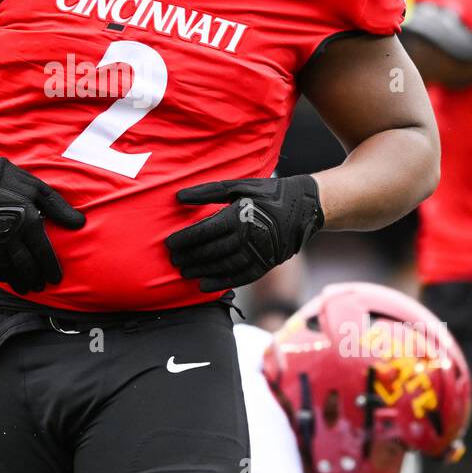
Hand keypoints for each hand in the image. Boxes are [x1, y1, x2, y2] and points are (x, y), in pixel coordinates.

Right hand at [0, 143, 84, 293]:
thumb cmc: (8, 178)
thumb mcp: (38, 188)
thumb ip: (59, 208)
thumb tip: (80, 223)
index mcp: (27, 222)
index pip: (43, 253)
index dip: (51, 269)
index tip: (56, 279)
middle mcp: (9, 235)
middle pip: (25, 265)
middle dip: (35, 278)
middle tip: (41, 286)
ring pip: (7, 268)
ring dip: (17, 280)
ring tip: (25, 288)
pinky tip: (4, 278)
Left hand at [166, 175, 322, 291]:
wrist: (302, 207)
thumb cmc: (265, 193)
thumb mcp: (237, 187)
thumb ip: (207, 192)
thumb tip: (178, 197)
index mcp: (239, 215)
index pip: (204, 231)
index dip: (184, 239)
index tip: (169, 244)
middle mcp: (248, 236)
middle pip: (211, 251)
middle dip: (189, 256)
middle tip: (173, 260)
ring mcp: (258, 253)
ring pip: (223, 266)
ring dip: (201, 271)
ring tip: (184, 272)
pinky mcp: (266, 264)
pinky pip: (240, 277)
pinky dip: (221, 283)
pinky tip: (205, 285)